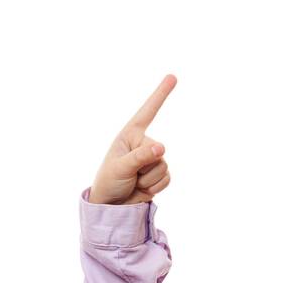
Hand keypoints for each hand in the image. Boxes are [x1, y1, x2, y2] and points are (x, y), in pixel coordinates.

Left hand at [88, 74, 175, 205]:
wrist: (112, 206)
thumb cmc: (109, 182)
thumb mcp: (120, 167)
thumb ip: (141, 156)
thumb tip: (162, 147)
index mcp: (130, 135)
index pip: (148, 111)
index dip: (160, 94)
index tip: (172, 77)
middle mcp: (143, 143)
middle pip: (159, 151)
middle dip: (145, 168)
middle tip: (129, 176)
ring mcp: (152, 159)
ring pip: (164, 166)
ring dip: (149, 180)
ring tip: (134, 182)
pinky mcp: (159, 174)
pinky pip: (168, 178)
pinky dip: (156, 186)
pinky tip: (142, 188)